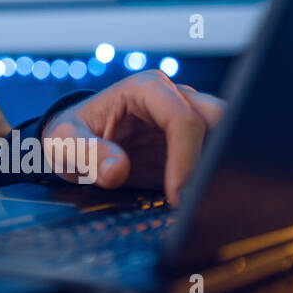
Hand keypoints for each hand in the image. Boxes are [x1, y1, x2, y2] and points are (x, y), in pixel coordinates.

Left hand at [40, 70, 225, 206]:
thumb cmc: (69, 136)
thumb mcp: (64, 144)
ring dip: (220, 168)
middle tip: (201, 199)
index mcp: (147, 89)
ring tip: (204, 203)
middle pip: (219, 122)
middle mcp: (174, 99)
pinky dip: (215, 178)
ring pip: (227, 137)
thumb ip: (86, 154)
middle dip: (218, 158)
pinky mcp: (193, 146)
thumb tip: (117, 170)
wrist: (72, 144)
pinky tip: (203, 203)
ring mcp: (187, 121)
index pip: (183, 120)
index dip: (187, 158)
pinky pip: (218, 158)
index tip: (178, 195)